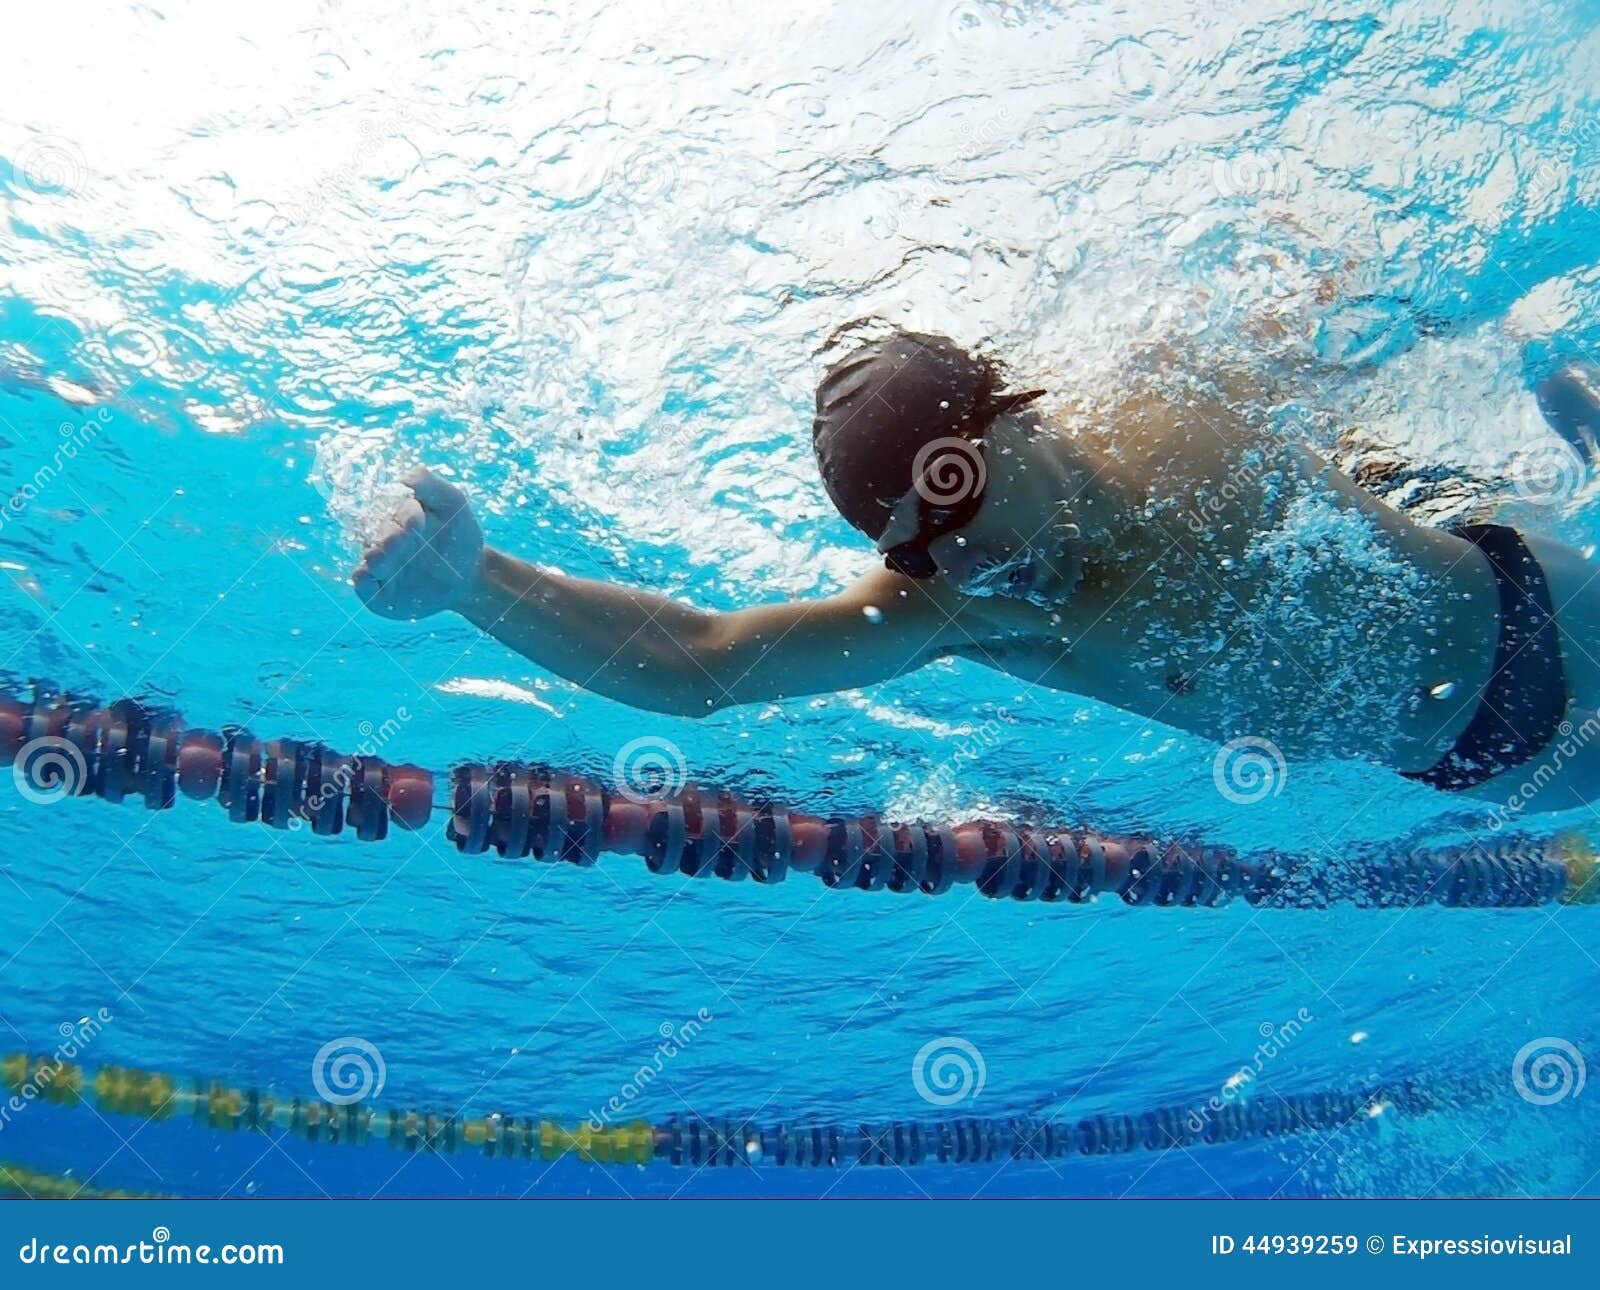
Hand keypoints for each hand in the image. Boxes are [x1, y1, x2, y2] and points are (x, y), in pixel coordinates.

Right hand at [352, 467, 483, 619]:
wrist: (467, 576)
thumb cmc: (458, 535)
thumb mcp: (452, 502)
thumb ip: (429, 484)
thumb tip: (402, 480)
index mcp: (394, 516)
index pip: (391, 510)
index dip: (404, 515)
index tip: (418, 520)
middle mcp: (382, 539)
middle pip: (377, 535)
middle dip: (388, 537)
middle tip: (400, 540)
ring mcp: (380, 566)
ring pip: (369, 560)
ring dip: (374, 559)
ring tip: (380, 559)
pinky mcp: (380, 593)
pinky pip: (363, 588)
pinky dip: (362, 583)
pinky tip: (365, 575)